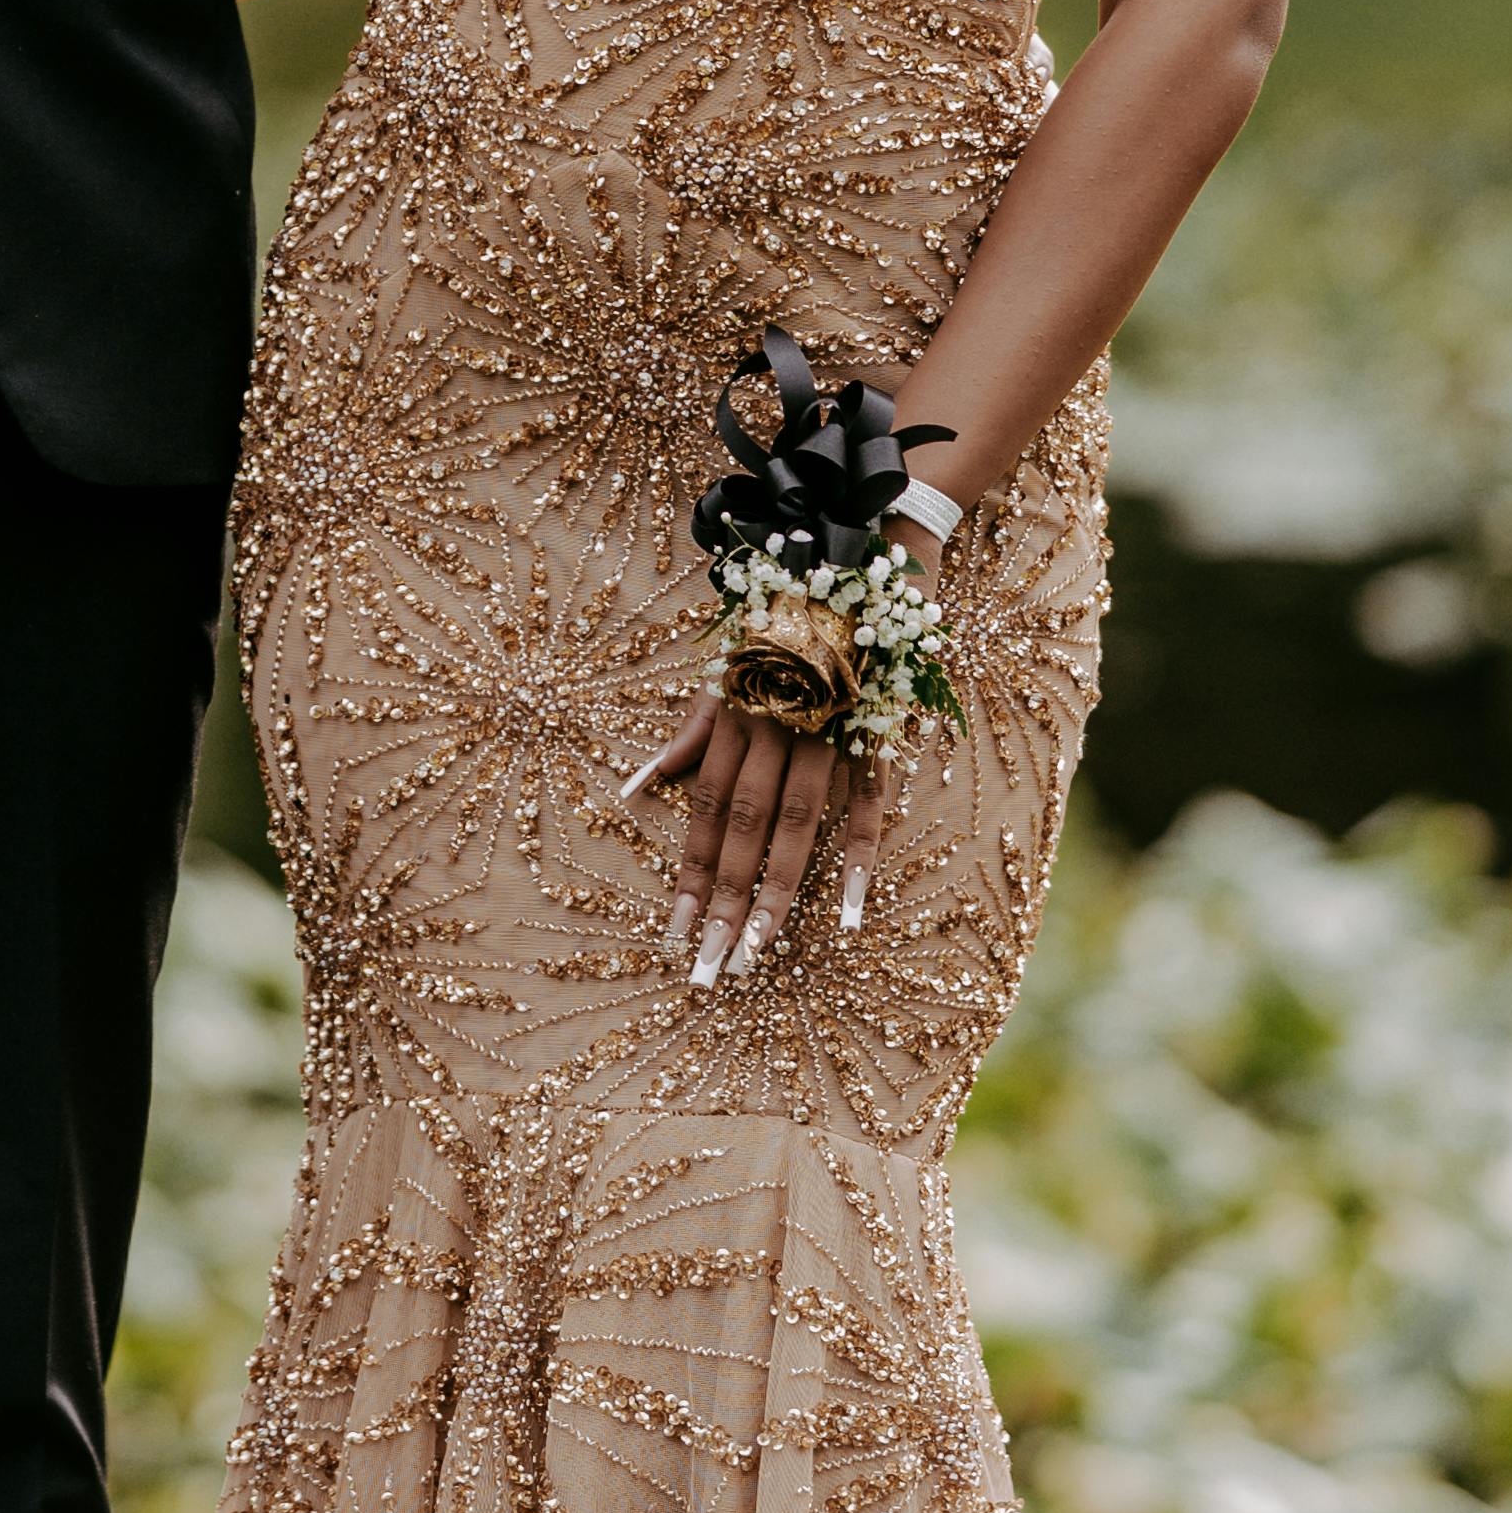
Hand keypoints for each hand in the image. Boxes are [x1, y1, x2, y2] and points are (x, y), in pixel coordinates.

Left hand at [626, 535, 948, 981]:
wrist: (866, 541)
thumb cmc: (787, 609)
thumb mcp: (725, 664)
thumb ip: (688, 732)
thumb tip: (633, 789)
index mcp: (734, 714)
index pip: (702, 809)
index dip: (689, 872)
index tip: (675, 933)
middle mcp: (772, 724)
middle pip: (741, 827)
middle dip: (723, 902)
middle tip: (709, 971)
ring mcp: (827, 727)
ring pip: (795, 824)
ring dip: (776, 891)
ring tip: (760, 953)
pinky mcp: (878, 726)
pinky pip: (868, 802)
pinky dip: (859, 856)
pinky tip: (851, 912)